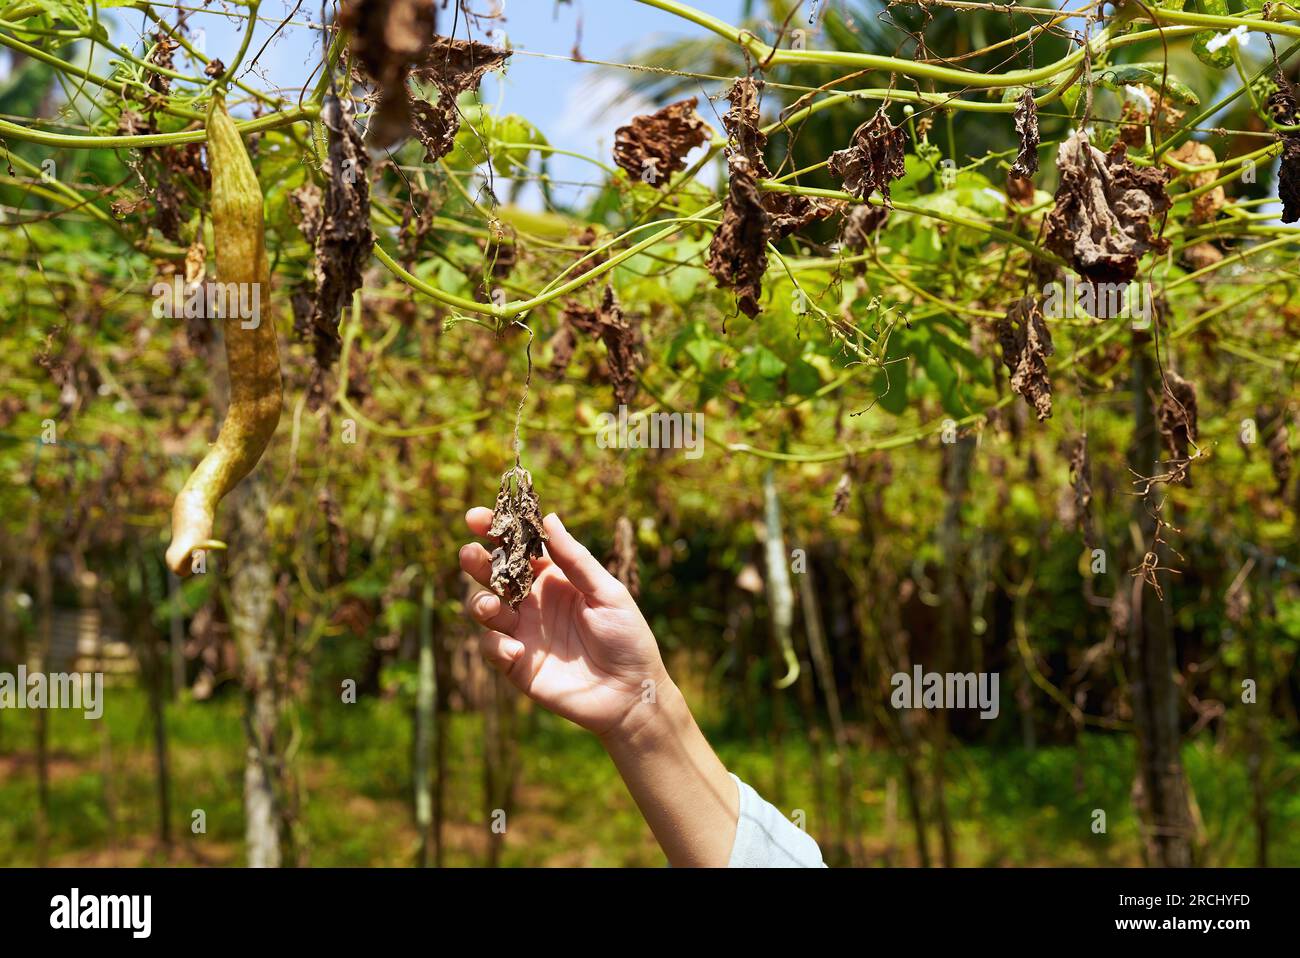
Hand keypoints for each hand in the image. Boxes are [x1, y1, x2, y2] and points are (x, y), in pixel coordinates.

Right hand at [459, 509, 668, 738]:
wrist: (631, 692)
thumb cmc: (627, 638)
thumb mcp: (607, 593)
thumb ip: (576, 560)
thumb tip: (550, 517)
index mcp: (553, 579)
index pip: (518, 549)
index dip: (496, 531)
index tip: (477, 518)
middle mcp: (532, 602)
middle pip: (494, 575)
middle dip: (477, 562)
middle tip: (470, 554)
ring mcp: (523, 633)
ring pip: (485, 609)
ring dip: (481, 603)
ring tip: (491, 605)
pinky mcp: (517, 665)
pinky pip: (492, 648)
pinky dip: (495, 645)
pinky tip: (515, 649)